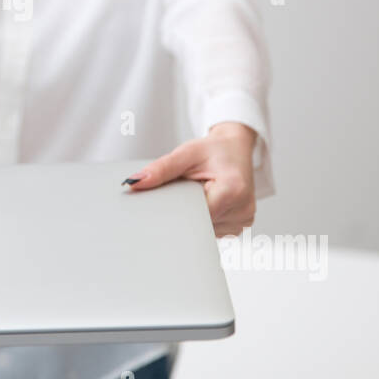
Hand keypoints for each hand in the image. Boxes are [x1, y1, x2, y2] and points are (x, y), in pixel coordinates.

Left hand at [123, 122, 256, 237]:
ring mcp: (243, 219)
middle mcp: (243, 208)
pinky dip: (205, 217)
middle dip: (185, 211)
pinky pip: (214, 230)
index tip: (167, 200)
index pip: (195, 213)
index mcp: (233, 189)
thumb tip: (134, 183)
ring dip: (195, 215)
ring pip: (206, 229)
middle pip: (200, 223)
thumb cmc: (214, 150)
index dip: (177, 208)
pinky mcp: (241, 225)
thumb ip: (161, 169)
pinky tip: (206, 202)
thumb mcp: (186, 153)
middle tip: (182, 191)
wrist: (236, 149)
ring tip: (199, 192)